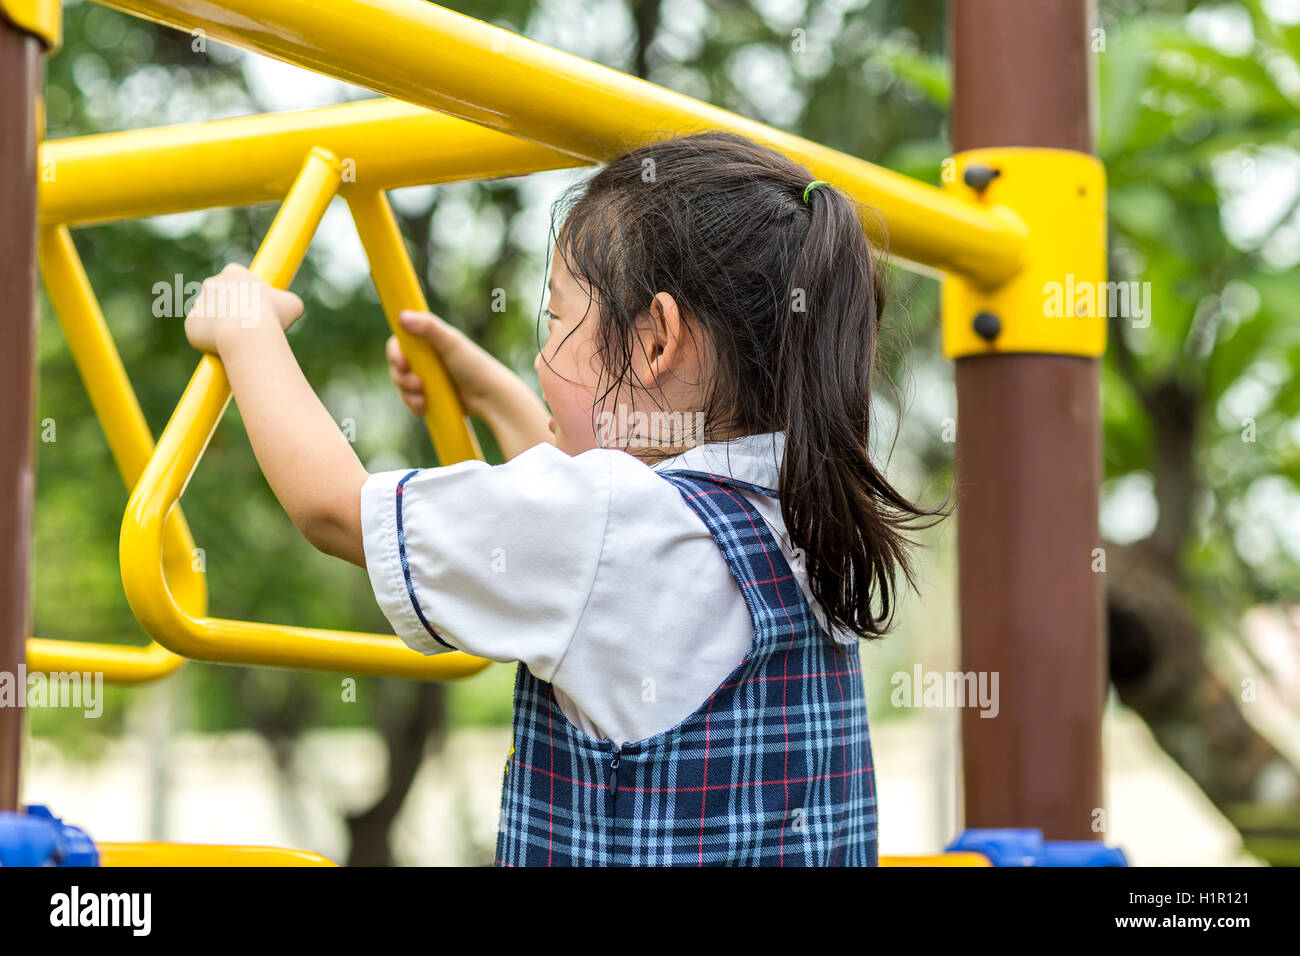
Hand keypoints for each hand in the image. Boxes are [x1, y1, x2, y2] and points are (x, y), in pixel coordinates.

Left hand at [184, 263, 303, 353]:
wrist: (247, 335)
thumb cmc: (272, 317)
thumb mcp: (292, 305)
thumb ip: (287, 302)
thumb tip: (289, 307)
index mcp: (233, 272)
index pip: (239, 283)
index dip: (250, 297)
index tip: (258, 309)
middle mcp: (211, 283)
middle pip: (222, 297)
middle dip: (233, 310)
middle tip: (249, 326)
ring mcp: (198, 304)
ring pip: (210, 316)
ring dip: (221, 325)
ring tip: (239, 340)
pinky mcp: (190, 325)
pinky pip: (202, 334)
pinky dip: (212, 341)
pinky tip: (226, 348)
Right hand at [387, 310, 513, 419]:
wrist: (491, 398)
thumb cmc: (474, 366)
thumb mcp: (451, 342)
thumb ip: (428, 327)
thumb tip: (401, 316)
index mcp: (429, 341)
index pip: (398, 343)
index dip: (395, 353)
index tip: (402, 363)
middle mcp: (426, 359)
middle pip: (397, 366)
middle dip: (401, 377)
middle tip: (417, 384)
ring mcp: (428, 379)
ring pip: (402, 386)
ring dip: (407, 394)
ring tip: (423, 399)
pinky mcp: (431, 397)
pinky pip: (411, 402)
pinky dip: (414, 405)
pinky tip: (423, 409)